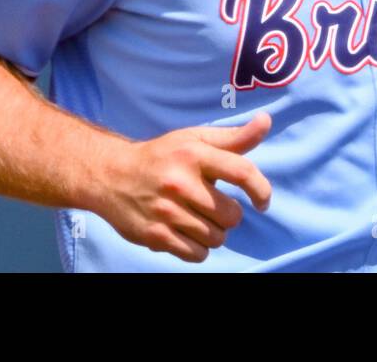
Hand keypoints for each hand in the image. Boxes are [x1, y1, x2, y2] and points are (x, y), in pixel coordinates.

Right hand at [93, 112, 272, 262]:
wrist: (110, 175)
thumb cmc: (162, 156)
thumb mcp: (194, 139)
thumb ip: (233, 138)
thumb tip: (266, 121)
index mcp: (193, 154)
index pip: (242, 172)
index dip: (261, 190)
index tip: (262, 201)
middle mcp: (180, 182)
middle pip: (231, 215)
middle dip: (228, 214)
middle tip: (212, 206)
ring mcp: (166, 211)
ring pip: (216, 238)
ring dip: (213, 233)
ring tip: (197, 218)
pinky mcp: (155, 235)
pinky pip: (197, 254)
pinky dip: (198, 248)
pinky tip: (187, 233)